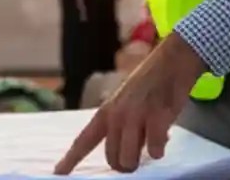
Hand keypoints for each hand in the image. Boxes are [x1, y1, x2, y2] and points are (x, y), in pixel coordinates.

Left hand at [54, 35, 206, 174]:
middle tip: (139, 152)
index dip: (70, 160)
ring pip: (129, 160)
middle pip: (112, 159)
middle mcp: (116, 115)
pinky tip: (164, 136)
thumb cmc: (150, 83)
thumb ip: (122, 126)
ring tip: (152, 142)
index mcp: (106, 111)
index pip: (84, 140)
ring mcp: (135, 116)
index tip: (57, 174)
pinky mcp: (156, 118)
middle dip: (125, 163)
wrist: (172, 61)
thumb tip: (127, 153)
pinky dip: (159, 149)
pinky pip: (154, 152)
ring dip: (142, 158)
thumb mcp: (126, 101)